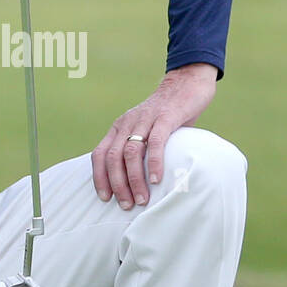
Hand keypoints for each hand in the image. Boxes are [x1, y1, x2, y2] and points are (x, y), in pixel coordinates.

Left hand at [91, 64, 218, 208]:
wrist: (186, 81)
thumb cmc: (168, 113)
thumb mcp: (146, 130)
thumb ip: (140, 149)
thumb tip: (138, 182)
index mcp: (119, 127)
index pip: (99, 154)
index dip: (99, 177)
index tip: (105, 198)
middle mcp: (127, 122)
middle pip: (113, 157)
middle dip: (118, 184)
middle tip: (127, 205)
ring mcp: (145, 119)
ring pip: (131, 152)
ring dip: (134, 179)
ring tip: (142, 199)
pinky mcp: (165, 117)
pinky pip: (155, 142)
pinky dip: (153, 162)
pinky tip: (156, 180)